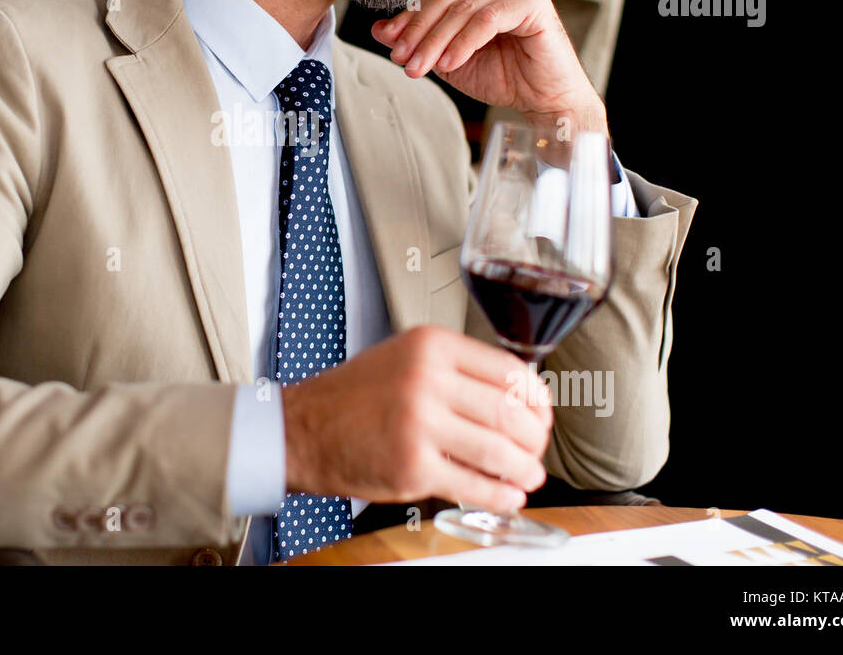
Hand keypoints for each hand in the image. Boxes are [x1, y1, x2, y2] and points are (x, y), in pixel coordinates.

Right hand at [280, 325, 552, 513]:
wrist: (302, 429)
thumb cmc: (352, 397)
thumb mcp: (405, 358)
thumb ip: (455, 369)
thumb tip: (515, 395)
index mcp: (431, 346)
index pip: (510, 371)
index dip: (537, 401)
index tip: (540, 416)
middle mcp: (426, 380)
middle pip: (511, 413)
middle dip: (535, 440)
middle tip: (536, 450)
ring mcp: (419, 424)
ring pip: (500, 452)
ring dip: (525, 471)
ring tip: (527, 476)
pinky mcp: (412, 467)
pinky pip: (475, 486)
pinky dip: (501, 496)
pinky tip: (506, 496)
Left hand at [370, 0, 607, 134]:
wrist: (544, 100)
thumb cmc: (504, 77)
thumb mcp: (449, 59)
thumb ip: (419, 41)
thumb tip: (378, 30)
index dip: (409, 21)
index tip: (390, 45)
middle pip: (446, 0)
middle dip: (419, 34)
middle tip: (402, 61)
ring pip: (463, 10)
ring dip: (436, 41)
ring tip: (420, 68)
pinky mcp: (534, 0)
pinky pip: (488, 19)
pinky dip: (464, 42)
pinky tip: (449, 63)